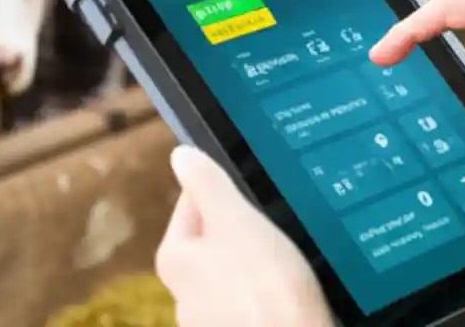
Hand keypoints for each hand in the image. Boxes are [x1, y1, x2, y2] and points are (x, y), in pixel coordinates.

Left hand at [156, 146, 333, 326]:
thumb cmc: (263, 283)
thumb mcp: (235, 220)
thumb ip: (207, 185)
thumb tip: (179, 154)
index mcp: (174, 259)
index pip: (190, 206)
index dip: (221, 190)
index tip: (251, 188)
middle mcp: (183, 295)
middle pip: (212, 243)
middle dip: (241, 231)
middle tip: (275, 221)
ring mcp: (212, 322)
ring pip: (234, 276)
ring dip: (258, 265)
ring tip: (288, 257)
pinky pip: (254, 304)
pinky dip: (270, 294)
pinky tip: (290, 290)